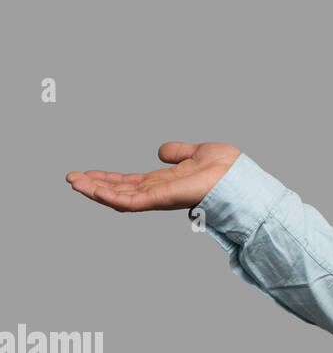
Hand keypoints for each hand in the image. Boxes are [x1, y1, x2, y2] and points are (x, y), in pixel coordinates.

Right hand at [66, 142, 241, 212]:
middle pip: (120, 190)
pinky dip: (111, 197)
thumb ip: (177, 152)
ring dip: (95, 190)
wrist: (241, 178)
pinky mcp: (162, 199)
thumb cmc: (229, 170)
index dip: (109, 178)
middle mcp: (160, 191)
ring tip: (74, 182)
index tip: (87, 173)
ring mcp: (160, 197)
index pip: (131, 182)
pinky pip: (131, 202)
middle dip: (95, 185)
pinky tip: (94, 190)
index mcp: (166, 182)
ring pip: (120, 197)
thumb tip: (161, 150)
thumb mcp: (197, 153)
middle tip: (71, 178)